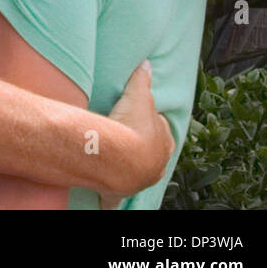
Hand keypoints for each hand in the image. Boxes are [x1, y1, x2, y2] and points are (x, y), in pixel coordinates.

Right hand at [100, 61, 173, 208]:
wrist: (120, 156)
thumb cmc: (132, 126)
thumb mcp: (138, 96)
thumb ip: (142, 80)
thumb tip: (147, 63)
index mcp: (162, 142)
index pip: (161, 130)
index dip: (152, 123)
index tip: (141, 118)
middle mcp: (154, 164)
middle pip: (152, 154)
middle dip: (144, 148)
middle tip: (130, 139)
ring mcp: (138, 179)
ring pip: (138, 174)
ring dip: (131, 169)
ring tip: (118, 162)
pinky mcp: (118, 192)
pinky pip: (113, 200)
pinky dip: (110, 201)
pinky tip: (105, 204)